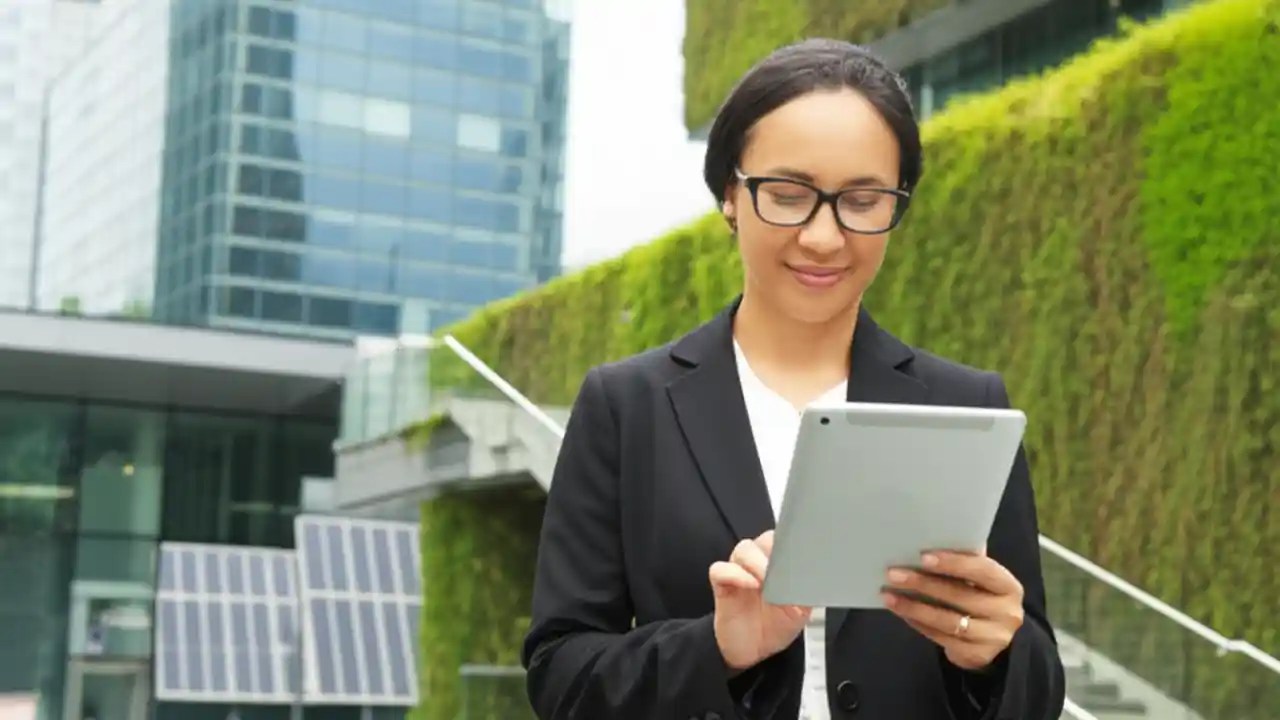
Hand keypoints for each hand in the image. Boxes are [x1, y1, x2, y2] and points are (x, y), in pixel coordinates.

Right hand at [708, 530, 811, 671]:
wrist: (756, 651)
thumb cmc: (777, 625)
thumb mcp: (801, 610)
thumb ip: (806, 590)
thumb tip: (816, 578)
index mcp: (778, 564)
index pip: (783, 539)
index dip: (790, 543)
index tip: (799, 555)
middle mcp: (757, 563)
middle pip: (763, 539)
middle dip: (775, 551)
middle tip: (785, 571)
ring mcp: (738, 572)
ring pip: (743, 549)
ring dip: (758, 562)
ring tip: (768, 580)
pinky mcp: (721, 585)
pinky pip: (720, 569)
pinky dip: (735, 573)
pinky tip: (751, 584)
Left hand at [881, 548, 1024, 670]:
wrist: (994, 638)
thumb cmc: (982, 597)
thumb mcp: (980, 580)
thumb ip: (965, 561)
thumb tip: (929, 537)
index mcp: (1008, 586)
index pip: (982, 570)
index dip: (953, 563)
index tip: (923, 557)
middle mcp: (1007, 613)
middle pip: (960, 596)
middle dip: (923, 584)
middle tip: (893, 574)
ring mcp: (994, 637)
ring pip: (948, 620)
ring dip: (914, 607)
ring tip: (888, 596)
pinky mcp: (977, 655)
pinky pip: (941, 638)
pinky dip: (918, 624)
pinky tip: (902, 612)